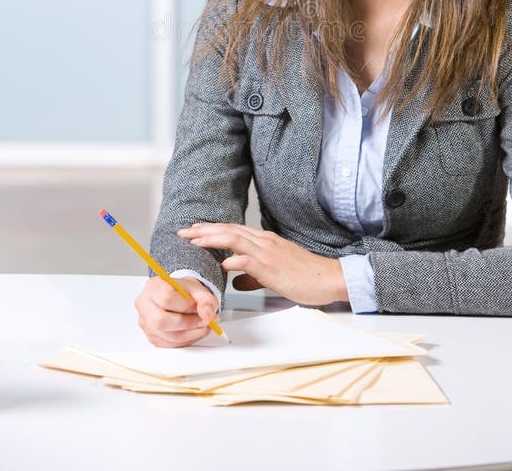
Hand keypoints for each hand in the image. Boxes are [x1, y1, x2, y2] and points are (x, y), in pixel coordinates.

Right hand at [134, 275, 218, 347]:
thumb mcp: (198, 289)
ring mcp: (146, 323)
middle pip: (162, 320)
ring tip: (203, 326)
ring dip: (190, 334)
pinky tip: (195, 332)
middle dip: (188, 323)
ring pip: (167, 336)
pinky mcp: (152, 337)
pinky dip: (186, 340)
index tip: (199, 307)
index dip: (186, 306)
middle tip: (204, 321)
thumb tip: (207, 315)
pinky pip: (169, 344)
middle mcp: (144, 305)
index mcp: (153, 287)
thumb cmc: (184, 292)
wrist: (180, 296)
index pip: (166, 298)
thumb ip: (206, 300)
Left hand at [177, 223, 347, 305]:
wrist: (328, 277)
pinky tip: (222, 262)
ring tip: (194, 241)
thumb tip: (236, 281)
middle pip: (228, 229)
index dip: (211, 229)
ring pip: (235, 238)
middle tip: (183, 232)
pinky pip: (249, 261)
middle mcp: (264, 241)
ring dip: (212, 238)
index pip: (232, 229)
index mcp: (264, 241)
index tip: (193, 230)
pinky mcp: (273, 267)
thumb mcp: (275, 273)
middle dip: (203, 230)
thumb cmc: (305, 276)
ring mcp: (268, 252)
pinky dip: (234, 260)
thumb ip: (253, 276)